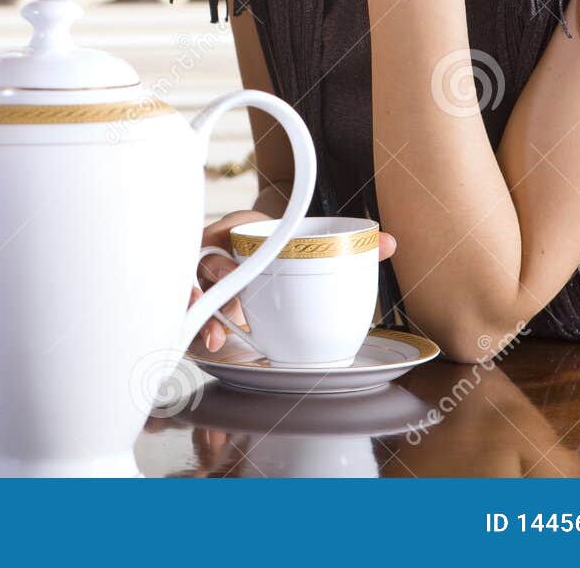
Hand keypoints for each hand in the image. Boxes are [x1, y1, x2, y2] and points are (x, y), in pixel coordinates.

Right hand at [189, 210, 397, 352]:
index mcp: (237, 233)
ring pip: (190, 295)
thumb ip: (349, 247)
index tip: (232, 264)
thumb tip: (389, 244)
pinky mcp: (204, 311)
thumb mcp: (308, 246)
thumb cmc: (285, 254)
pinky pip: (192, 318)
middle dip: (207, 283)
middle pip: (198, 266)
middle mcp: (215, 257)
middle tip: (228, 297)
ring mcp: (205, 285)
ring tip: (216, 337)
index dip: (220, 247)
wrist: (267, 266)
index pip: (219, 233)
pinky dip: (197, 332)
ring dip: (199, 314)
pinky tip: (211, 345)